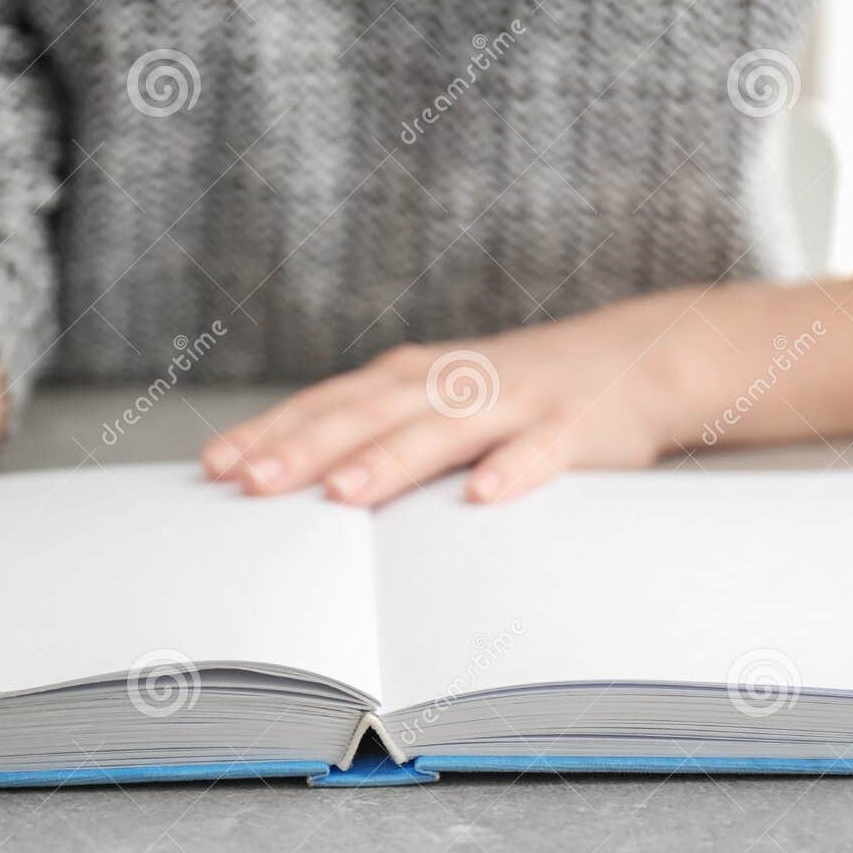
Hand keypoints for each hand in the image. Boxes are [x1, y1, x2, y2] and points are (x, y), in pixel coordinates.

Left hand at [200, 311, 687, 504]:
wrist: (637, 356)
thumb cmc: (518, 392)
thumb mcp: (440, 399)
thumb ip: (377, 430)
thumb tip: (289, 475)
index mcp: (412, 379)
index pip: (327, 405)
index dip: (271, 434)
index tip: (216, 466)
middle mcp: (451, 383)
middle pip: (368, 416)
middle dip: (305, 449)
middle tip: (251, 482)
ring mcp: (511, 402)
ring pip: (442, 431)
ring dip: (390, 461)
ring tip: (342, 495)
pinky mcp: (571, 427)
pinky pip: (541, 452)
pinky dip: (514, 471)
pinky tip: (484, 496)